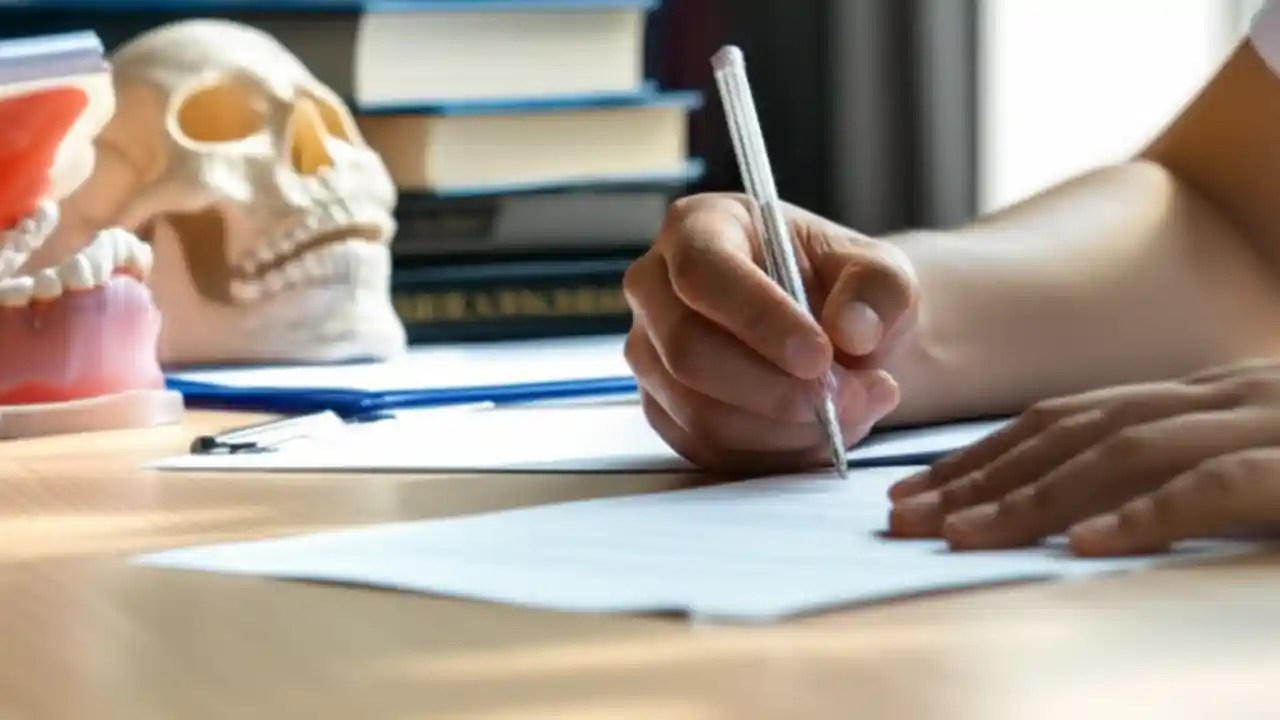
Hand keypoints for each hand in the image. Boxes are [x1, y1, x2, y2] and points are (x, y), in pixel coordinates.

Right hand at [623, 192, 918, 473]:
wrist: (836, 339)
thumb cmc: (844, 290)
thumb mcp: (881, 272)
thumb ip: (878, 291)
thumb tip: (852, 329)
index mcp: (697, 228)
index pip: (703, 271)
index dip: (757, 318)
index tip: (818, 355)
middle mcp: (656, 290)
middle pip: (687, 351)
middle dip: (773, 388)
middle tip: (846, 398)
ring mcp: (652, 355)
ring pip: (698, 411)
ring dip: (783, 428)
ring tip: (852, 412)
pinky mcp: (665, 411)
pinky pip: (708, 449)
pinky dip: (773, 453)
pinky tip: (821, 433)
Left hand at [886, 358, 1279, 554]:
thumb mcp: (1254, 451)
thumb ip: (1177, 464)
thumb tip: (1082, 506)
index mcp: (1197, 397)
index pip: (1067, 420)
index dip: (981, 455)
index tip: (913, 493)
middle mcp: (1217, 399)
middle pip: (1071, 432)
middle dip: (977, 476)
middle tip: (902, 517)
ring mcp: (1261, 425)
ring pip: (1122, 452)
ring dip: (1032, 496)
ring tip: (959, 535)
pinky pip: (1214, 487)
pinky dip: (1143, 515)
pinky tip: (1084, 545)